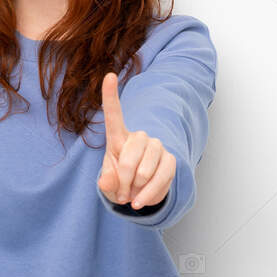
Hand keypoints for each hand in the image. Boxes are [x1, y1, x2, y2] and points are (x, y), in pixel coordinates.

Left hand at [97, 71, 174, 209]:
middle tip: (120, 194)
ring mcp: (157, 147)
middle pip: (128, 158)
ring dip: (136, 189)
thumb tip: (107, 183)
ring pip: (145, 170)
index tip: (109, 75)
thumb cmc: (119, 182)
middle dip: (123, 181)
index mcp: (118, 137)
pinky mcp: (170, 160)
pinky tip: (142, 201)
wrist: (140, 193)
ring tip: (131, 196)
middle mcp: (139, 137)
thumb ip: (106, 182)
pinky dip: (150, 194)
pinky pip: (161, 178)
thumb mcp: (108, 183)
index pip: (114, 114)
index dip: (110, 96)